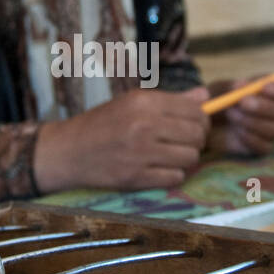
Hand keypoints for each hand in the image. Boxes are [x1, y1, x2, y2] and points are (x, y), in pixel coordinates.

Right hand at [33, 85, 210, 191]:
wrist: (69, 151)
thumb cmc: (103, 123)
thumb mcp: (132, 103)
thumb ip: (171, 100)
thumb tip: (205, 96)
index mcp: (144, 102)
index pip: (194, 110)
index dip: (202, 119)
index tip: (196, 125)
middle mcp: (144, 125)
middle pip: (197, 134)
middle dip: (197, 140)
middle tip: (185, 142)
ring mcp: (140, 153)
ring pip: (190, 157)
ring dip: (186, 158)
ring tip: (173, 155)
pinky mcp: (136, 178)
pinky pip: (175, 177)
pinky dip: (174, 175)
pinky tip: (162, 169)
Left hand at [206, 74, 273, 155]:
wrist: (202, 124)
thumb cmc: (215, 100)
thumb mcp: (218, 90)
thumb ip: (229, 87)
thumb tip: (243, 84)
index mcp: (272, 90)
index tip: (265, 87)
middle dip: (263, 106)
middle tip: (242, 102)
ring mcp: (270, 130)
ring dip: (253, 122)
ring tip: (231, 115)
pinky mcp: (261, 147)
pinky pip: (265, 146)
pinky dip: (251, 139)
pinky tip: (237, 133)